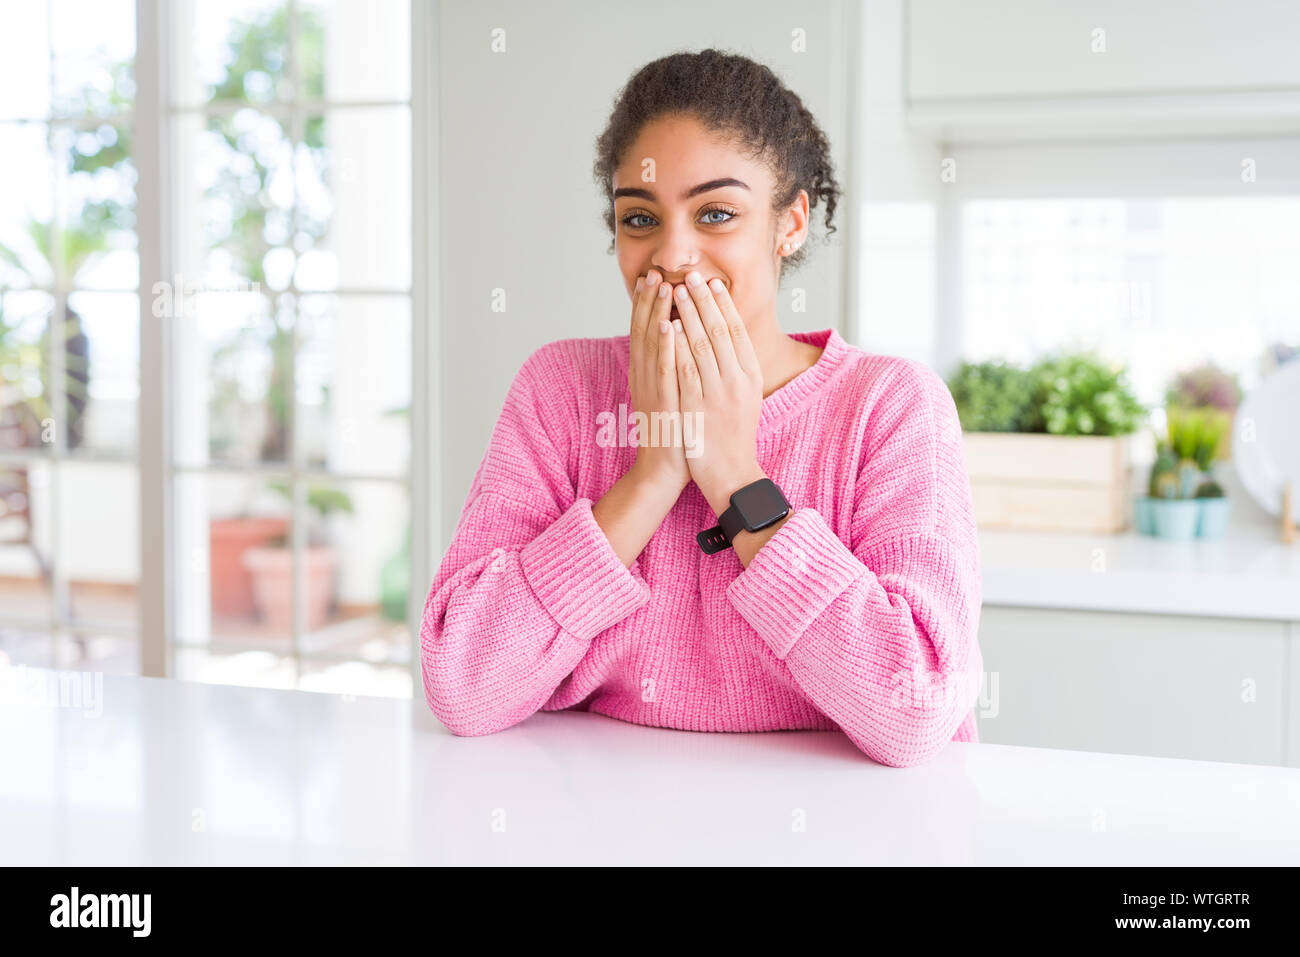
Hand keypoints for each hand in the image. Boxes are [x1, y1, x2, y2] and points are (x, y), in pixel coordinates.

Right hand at [627, 269, 690, 495]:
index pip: (644, 331)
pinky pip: (665, 370)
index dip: (646, 303)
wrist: (666, 469)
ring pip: (652, 345)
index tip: (652, 277)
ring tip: (662, 285)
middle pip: (644, 331)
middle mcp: (644, 378)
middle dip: (650, 299)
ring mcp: (653, 390)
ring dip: (656, 313)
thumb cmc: (675, 431)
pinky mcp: (665, 403)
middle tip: (656, 271)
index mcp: (645, 374)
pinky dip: (665, 347)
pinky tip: (668, 325)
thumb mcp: (669, 393)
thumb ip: (669, 367)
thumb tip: (676, 341)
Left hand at [669, 271, 764, 515]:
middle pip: (719, 330)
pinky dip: (678, 345)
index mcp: (751, 375)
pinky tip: (669, 325)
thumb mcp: (745, 395)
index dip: (724, 304)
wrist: (730, 473)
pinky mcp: (698, 406)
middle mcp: (737, 380)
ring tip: (675, 290)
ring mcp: (718, 393)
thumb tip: (728, 335)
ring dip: (688, 314)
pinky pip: (686, 369)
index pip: (737, 330)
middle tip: (691, 276)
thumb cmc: (733, 433)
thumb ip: (738, 367)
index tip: (712, 282)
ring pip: (701, 344)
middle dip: (704, 300)